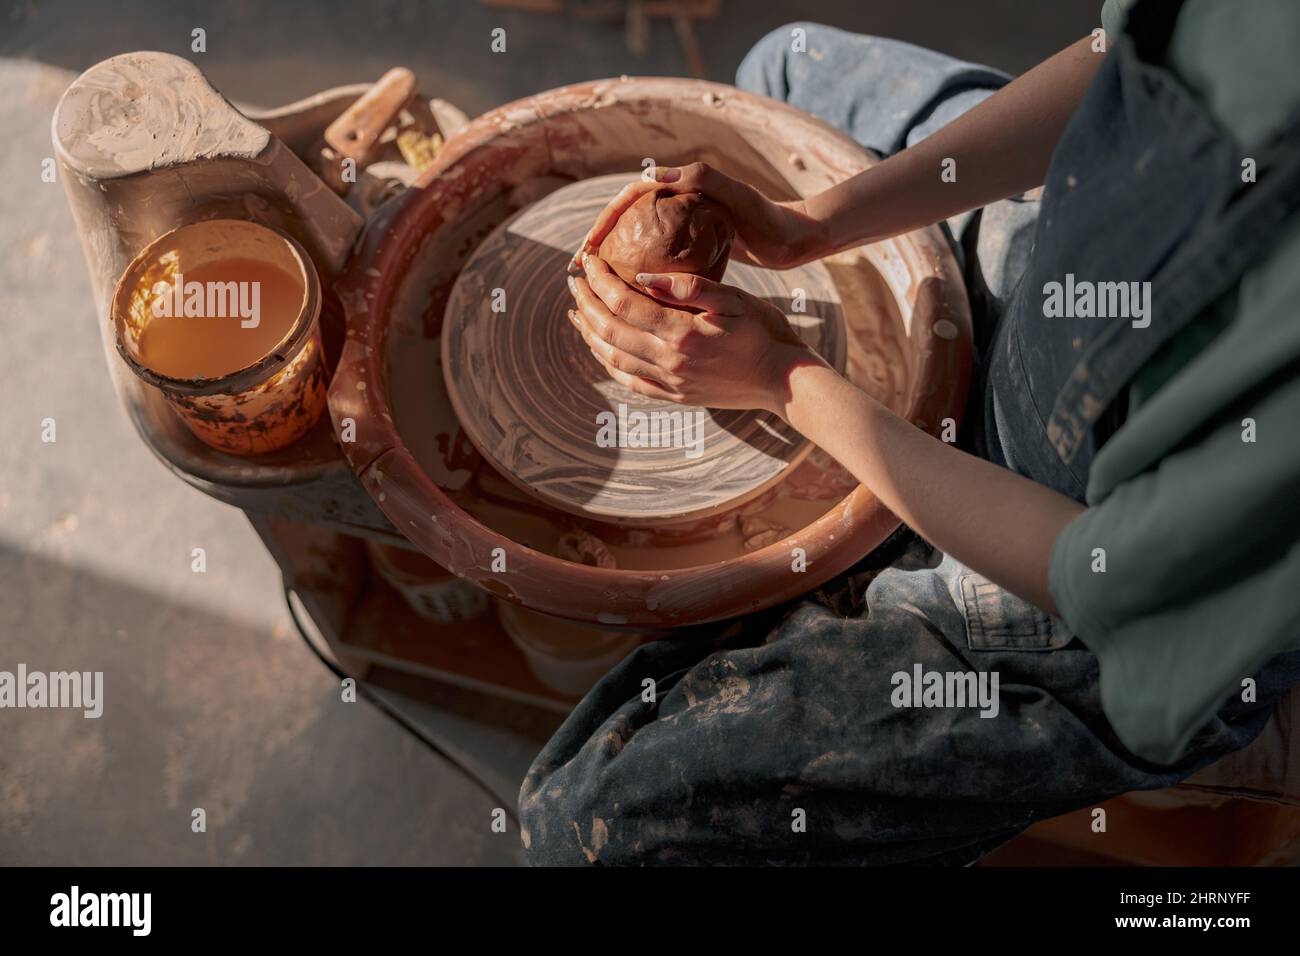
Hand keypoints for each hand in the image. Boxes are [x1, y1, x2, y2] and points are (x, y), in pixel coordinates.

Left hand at [567, 253, 828, 415]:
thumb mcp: (733, 299)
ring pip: (612, 358)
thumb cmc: (764, 332)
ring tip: (577, 311)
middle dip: (585, 303)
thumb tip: (643, 277)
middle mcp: (670, 362)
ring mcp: (670, 383)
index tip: (587, 260)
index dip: (599, 280)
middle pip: (609, 331)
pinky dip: (607, 361)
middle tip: (574, 281)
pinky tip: (600, 346)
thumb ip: (689, 287)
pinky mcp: (674, 396)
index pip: (624, 303)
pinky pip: (628, 381)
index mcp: (683, 334)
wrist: (784, 381)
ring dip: (589, 332)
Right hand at [570, 162, 828, 272]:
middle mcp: (676, 203)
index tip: (589, 249)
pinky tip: (629, 300)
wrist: (795, 238)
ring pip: (637, 244)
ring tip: (595, 288)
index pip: (628, 200)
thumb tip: (655, 172)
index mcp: (679, 185)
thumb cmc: (769, 218)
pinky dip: (639, 278)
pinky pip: (656, 262)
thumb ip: (703, 178)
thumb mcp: (739, 196)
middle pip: (625, 222)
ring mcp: (682, 227)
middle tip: (580, 273)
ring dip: (614, 264)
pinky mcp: (691, 246)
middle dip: (600, 245)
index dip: (604, 223)